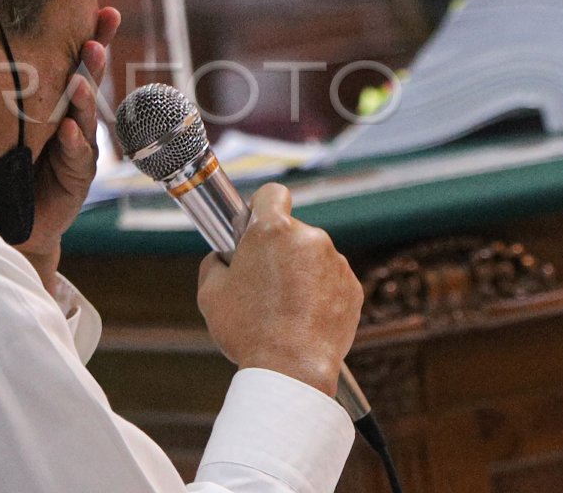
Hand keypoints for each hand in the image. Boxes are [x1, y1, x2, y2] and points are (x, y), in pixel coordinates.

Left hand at [17, 6, 119, 294]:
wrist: (10, 222)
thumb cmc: (1, 168)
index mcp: (53, 102)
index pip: (72, 63)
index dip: (92, 36)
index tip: (105, 10)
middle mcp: (71, 120)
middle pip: (86, 84)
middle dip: (93, 61)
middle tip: (94, 41)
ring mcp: (77, 149)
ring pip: (84, 119)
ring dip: (84, 99)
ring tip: (80, 81)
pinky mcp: (76, 178)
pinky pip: (78, 158)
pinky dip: (74, 144)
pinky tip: (71, 132)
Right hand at [196, 183, 363, 396]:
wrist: (291, 369)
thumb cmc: (248, 330)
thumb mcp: (210, 292)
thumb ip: (216, 262)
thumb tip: (224, 258)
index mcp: (272, 230)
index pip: (272, 193)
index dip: (260, 206)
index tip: (253, 225)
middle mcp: (309, 238)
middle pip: (291, 230)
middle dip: (277, 249)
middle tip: (260, 280)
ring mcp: (335, 263)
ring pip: (312, 256)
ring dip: (299, 271)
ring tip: (282, 306)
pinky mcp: (352, 288)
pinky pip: (330, 279)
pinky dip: (319, 292)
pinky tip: (302, 317)